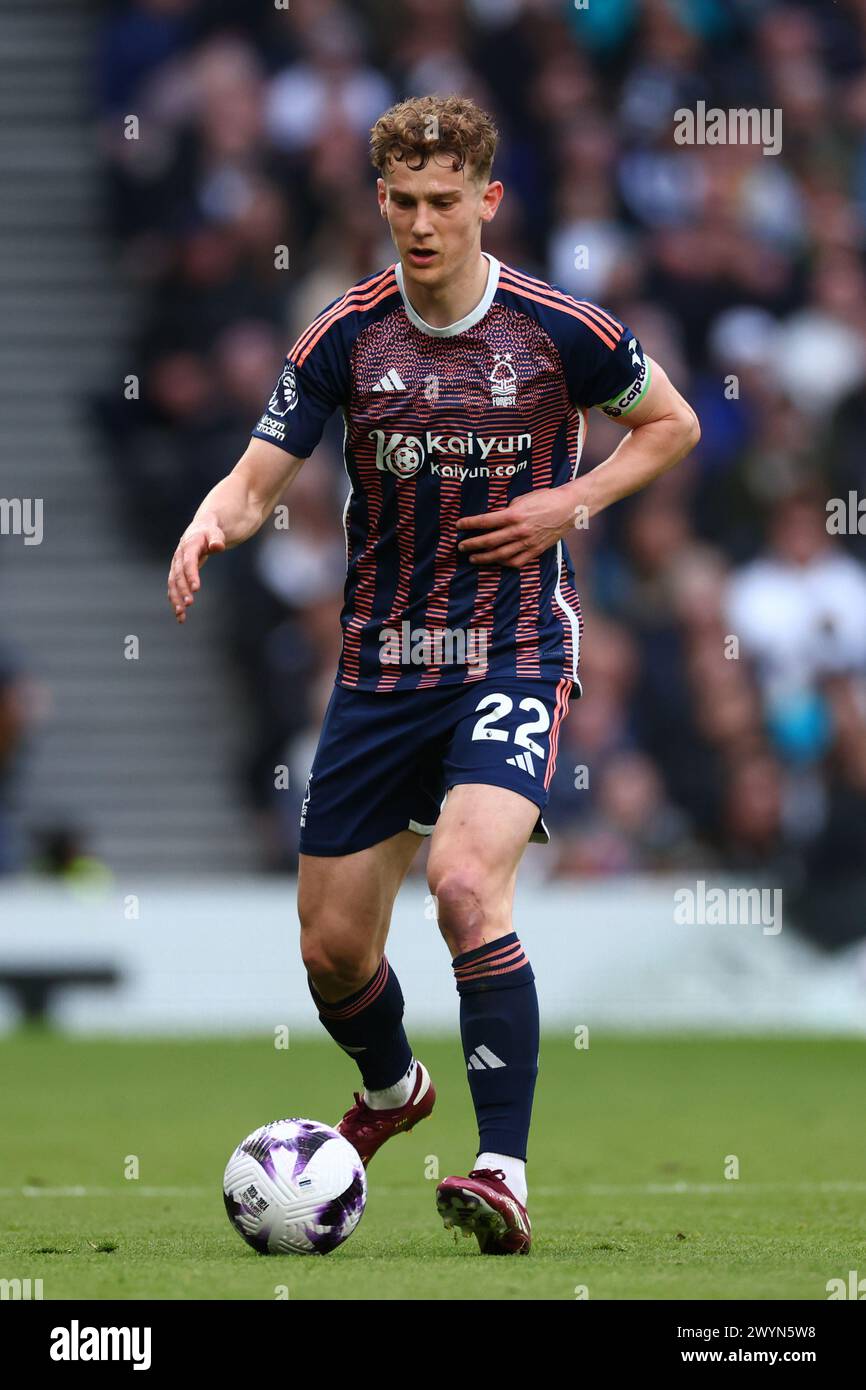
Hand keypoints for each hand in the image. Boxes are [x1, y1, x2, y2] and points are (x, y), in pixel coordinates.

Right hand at [167, 519, 225, 622]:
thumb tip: (218, 546)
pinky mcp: (177, 573)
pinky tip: (181, 617)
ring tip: (181, 615)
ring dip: (176, 599)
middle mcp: (179, 556)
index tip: (196, 589)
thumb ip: (217, 539)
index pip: (189, 562)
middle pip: (178, 575)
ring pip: (173, 584)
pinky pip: (174, 588)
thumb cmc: (211, 532)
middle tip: (189, 604)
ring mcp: (176, 565)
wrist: (201, 529)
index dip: (191, 575)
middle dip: (182, 590)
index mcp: (189, 545)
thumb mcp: (216, 533)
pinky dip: (176, 601)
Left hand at [455, 488, 574, 567]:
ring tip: (473, 558)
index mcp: (514, 515)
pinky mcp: (535, 551)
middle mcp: (519, 531)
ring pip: (500, 555)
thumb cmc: (546, 498)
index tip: (458, 525)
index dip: (469, 524)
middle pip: (489, 541)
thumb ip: (508, 510)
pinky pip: (516, 561)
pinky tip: (496, 562)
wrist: (568, 508)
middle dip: (472, 544)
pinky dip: (504, 563)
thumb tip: (496, 519)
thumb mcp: (523, 498)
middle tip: (461, 547)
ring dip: (484, 558)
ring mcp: (527, 543)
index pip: (485, 521)